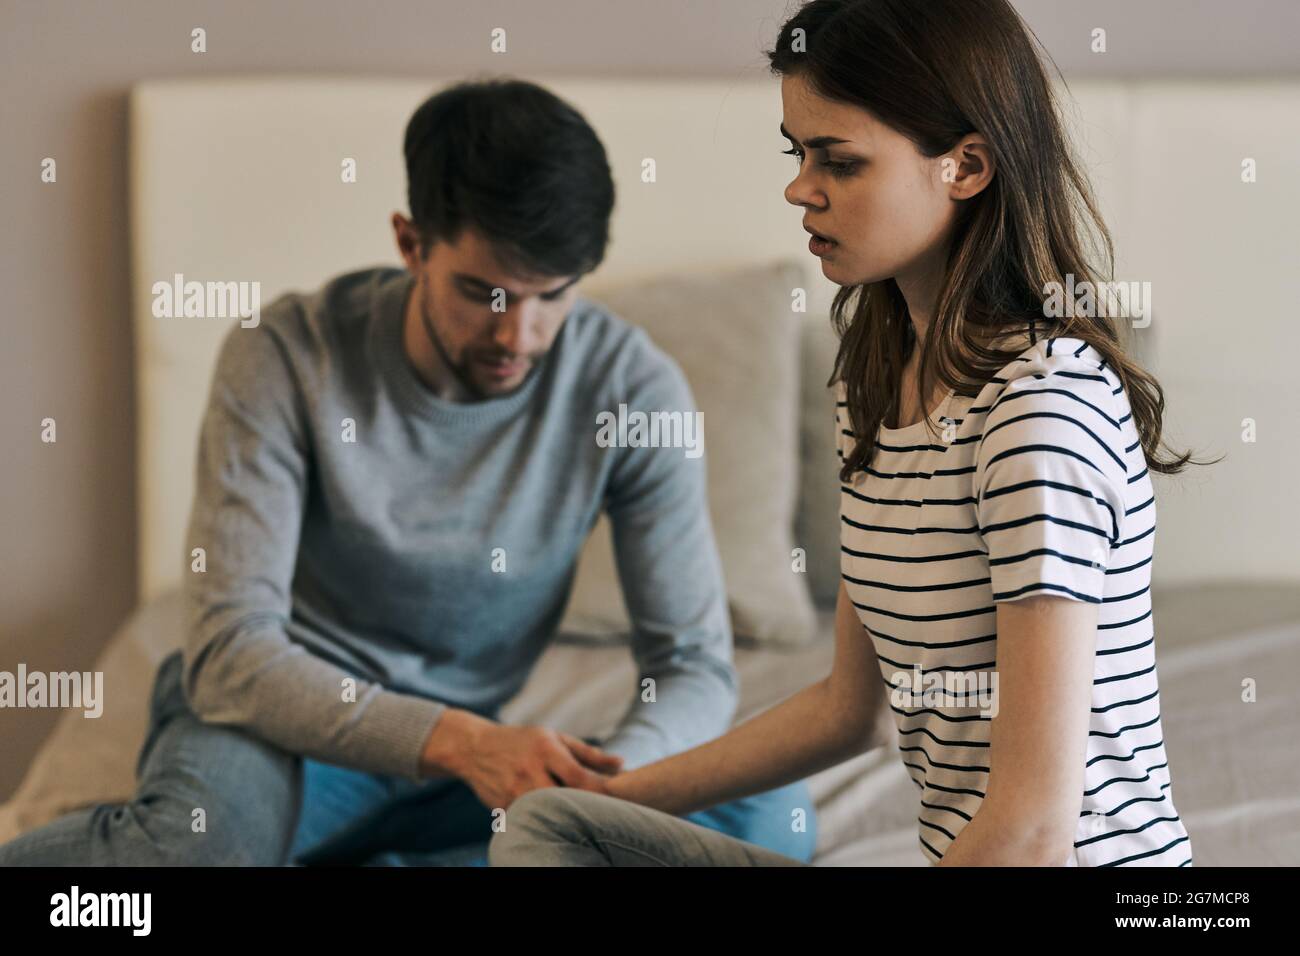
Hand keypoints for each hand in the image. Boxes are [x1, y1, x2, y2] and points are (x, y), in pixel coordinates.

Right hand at [422, 710, 622, 810]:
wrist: (475, 748)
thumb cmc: (523, 741)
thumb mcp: (554, 738)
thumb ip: (588, 753)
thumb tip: (621, 764)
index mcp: (545, 749)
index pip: (579, 777)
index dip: (600, 791)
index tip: (618, 798)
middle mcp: (529, 771)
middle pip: (566, 797)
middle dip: (585, 806)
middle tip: (604, 812)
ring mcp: (514, 792)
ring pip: (549, 812)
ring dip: (566, 815)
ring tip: (581, 815)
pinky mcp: (503, 808)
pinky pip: (531, 819)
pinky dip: (545, 820)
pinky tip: (555, 819)